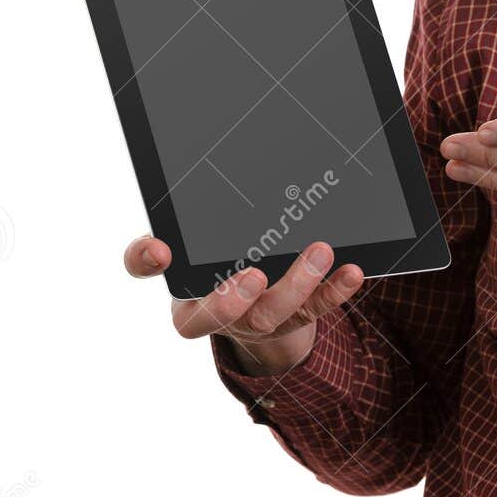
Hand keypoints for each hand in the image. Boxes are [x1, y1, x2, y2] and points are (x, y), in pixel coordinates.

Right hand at [122, 235, 363, 375]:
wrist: (261, 301)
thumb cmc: (227, 257)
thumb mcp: (207, 235)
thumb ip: (197, 215)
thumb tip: (202, 176)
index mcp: (178, 277)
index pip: (143, 267)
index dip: (145, 259)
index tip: (161, 248)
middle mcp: (209, 306)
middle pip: (212, 314)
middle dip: (230, 300)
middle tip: (252, 275)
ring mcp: (254, 318)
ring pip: (269, 315)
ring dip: (297, 284)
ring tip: (319, 252)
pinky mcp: (294, 320)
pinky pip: (316, 310)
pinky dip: (335, 291)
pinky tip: (353, 272)